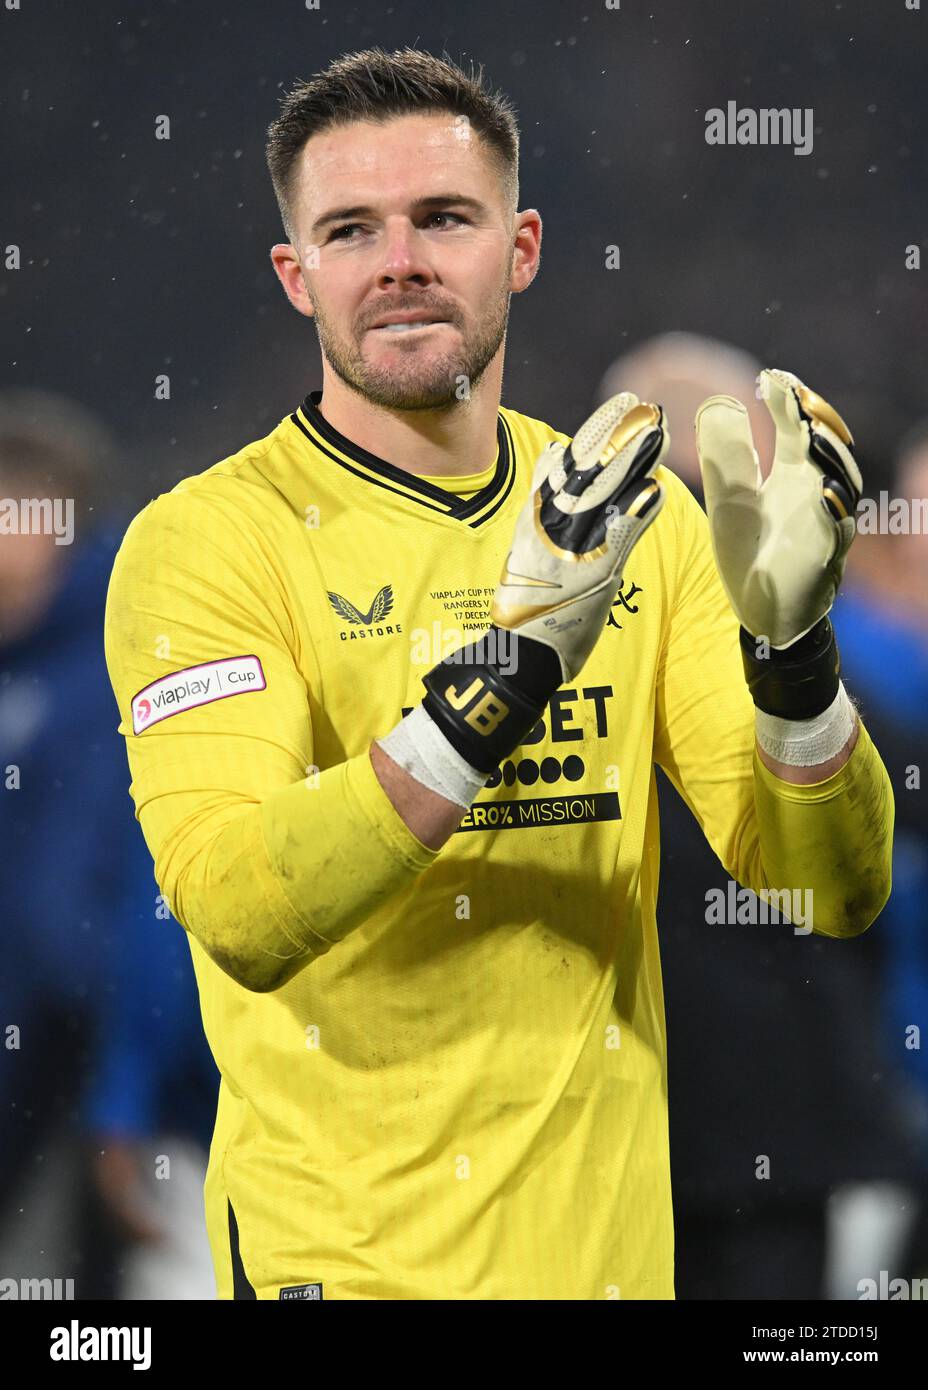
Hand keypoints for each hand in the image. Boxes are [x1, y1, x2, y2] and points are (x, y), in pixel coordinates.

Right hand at [421, 391, 667, 773]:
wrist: (518, 656)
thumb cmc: (526, 612)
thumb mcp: (525, 553)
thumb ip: (541, 511)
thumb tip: (551, 465)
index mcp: (538, 521)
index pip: (569, 466)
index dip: (597, 434)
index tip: (620, 405)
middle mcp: (553, 529)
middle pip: (589, 471)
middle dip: (617, 436)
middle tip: (645, 406)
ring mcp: (572, 549)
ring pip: (605, 495)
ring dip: (634, 463)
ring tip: (659, 432)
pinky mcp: (592, 576)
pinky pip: (619, 539)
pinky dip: (638, 515)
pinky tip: (657, 491)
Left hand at [695, 368, 861, 648]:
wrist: (764, 610)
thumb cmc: (752, 550)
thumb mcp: (729, 499)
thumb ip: (726, 457)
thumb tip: (717, 402)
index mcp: (792, 473)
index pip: (797, 427)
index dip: (789, 402)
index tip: (771, 377)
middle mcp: (816, 491)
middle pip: (827, 448)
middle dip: (816, 421)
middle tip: (797, 396)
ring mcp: (826, 522)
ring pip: (841, 483)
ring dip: (829, 456)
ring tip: (811, 432)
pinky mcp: (826, 557)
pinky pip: (838, 531)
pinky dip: (834, 512)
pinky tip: (824, 492)